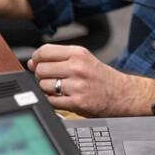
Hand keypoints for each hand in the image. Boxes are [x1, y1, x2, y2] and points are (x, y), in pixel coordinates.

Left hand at [28, 44, 154, 116]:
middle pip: (40, 70)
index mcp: (78, 53)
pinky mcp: (77, 102)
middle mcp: (78, 67)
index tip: (37, 64)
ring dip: (47, 90)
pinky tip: (63, 99)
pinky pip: (51, 101)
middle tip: (52, 79)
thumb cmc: (101, 77)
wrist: (123, 94)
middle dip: (41, 76)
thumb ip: (59, 58)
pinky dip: (52, 102)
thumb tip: (32, 63)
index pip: (44, 52)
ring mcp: (77, 85)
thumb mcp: (84, 59)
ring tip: (60, 90)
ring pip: (44, 86)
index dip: (36, 59)